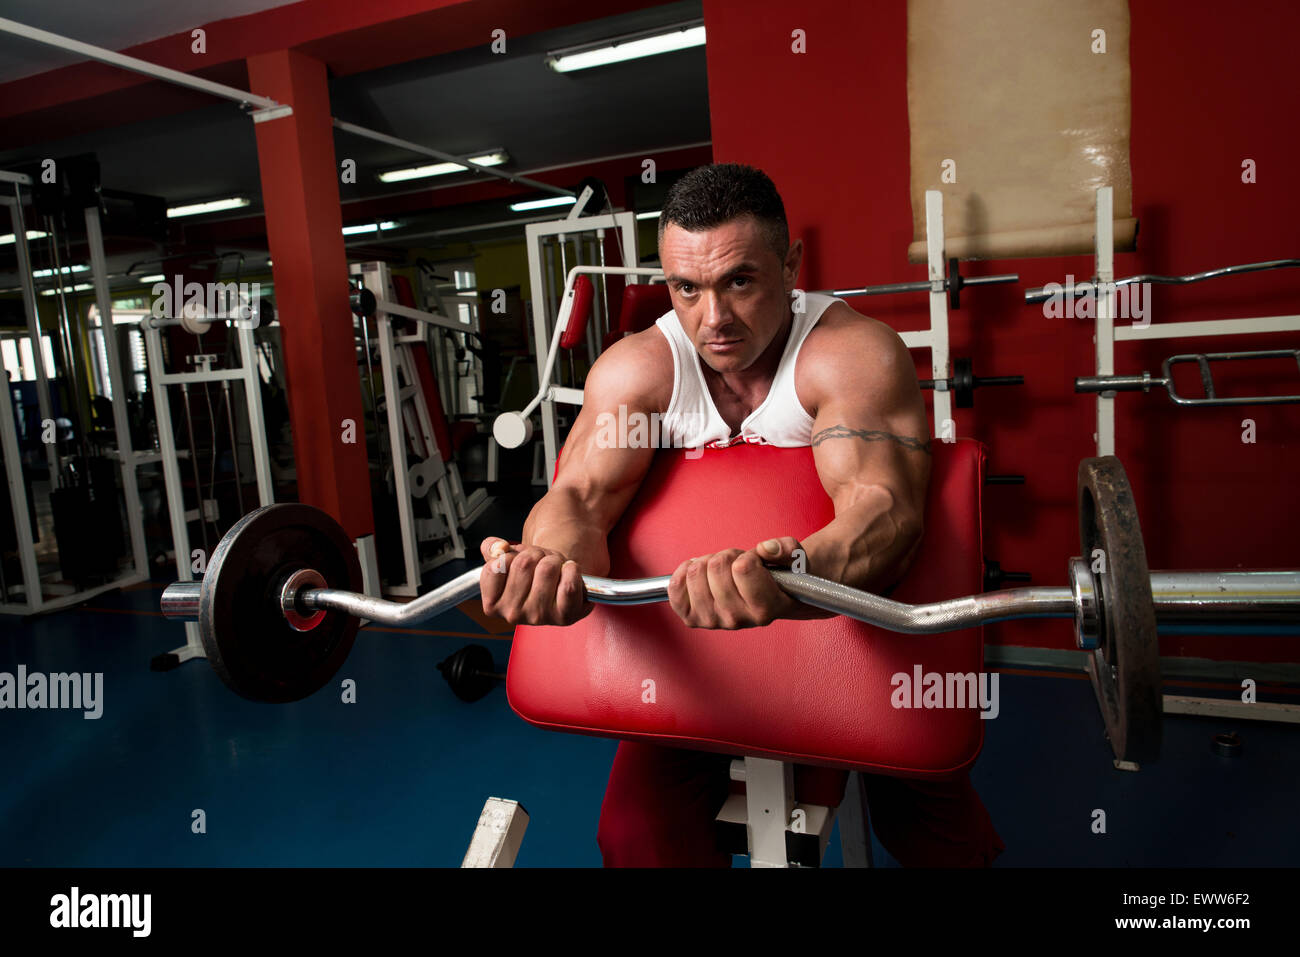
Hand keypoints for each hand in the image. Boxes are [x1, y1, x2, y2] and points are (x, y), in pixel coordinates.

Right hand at [478, 538, 591, 625]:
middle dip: (535, 553)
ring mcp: (539, 618)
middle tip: (541, 561)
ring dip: (554, 559)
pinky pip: (569, 586)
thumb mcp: (509, 558)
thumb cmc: (532, 573)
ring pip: (547, 569)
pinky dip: (572, 570)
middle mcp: (513, 615)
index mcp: (492, 605)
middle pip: (523, 564)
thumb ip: (493, 549)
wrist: (559, 584)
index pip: (495, 567)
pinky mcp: (565, 617)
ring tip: (555, 568)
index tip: (517, 561)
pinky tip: (569, 573)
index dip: (510, 555)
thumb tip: (498, 547)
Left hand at [667, 537, 804, 628]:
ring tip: (722, 571)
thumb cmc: (781, 577)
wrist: (769, 598)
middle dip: (726, 556)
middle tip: (737, 565)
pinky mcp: (693, 619)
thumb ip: (786, 550)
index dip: (747, 557)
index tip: (754, 563)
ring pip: (695, 573)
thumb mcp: (794, 558)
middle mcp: (738, 620)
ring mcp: (713, 621)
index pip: (742, 569)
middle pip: (716, 568)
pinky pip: (675, 591)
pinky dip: (682, 573)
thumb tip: (765, 549)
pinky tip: (698, 572)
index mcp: (765, 608)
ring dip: (707, 562)